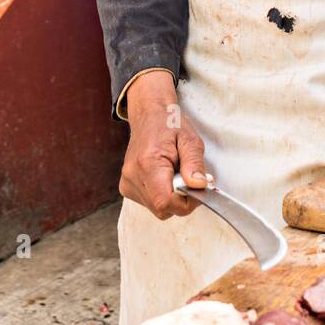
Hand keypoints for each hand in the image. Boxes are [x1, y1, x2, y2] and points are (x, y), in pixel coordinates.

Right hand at [120, 71, 210, 219]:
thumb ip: (195, 164)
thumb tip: (199, 186)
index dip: (186, 203)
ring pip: (157, 208)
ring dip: (171, 196)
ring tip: (174, 172)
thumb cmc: (170, 124)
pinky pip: (149, 203)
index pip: (166, 202)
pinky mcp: (126, 187)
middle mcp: (132, 175)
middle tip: (187, 177)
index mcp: (148, 163)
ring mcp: (127, 182)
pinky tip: (164, 176)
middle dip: (181, 200)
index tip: (198, 188)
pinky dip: (161, 194)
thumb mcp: (190, 139)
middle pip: (162, 209)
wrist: (149, 115)